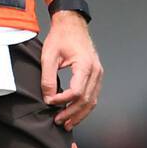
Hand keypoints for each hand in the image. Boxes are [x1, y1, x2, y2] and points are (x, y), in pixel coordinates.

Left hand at [41, 13, 102, 129]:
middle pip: (87, 100)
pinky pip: (93, 95)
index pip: (76, 92)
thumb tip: (48, 97)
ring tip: (67, 123)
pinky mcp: (96, 75)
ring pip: (92, 100)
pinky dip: (84, 106)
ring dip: (80, 114)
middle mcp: (96, 71)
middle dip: (72, 113)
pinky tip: (74, 113)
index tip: (50, 102)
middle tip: (58, 121)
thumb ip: (48, 78)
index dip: (62, 100)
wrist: (72, 25)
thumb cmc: (61, 37)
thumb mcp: (49, 56)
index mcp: (85, 65)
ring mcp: (98, 73)